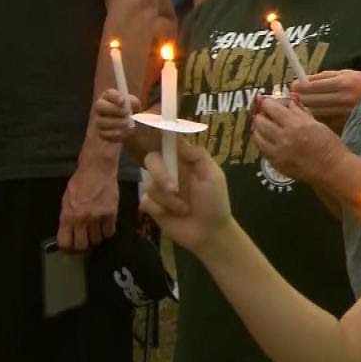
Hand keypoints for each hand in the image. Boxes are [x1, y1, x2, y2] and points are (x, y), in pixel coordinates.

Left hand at [58, 160, 118, 250]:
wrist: (97, 170)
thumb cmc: (79, 183)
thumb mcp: (66, 200)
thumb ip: (67, 218)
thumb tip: (68, 234)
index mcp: (68, 216)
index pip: (65, 243)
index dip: (68, 249)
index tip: (71, 248)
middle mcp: (82, 219)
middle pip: (83, 246)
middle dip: (83, 246)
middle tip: (85, 241)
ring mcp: (97, 217)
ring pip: (97, 240)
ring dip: (95, 238)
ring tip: (95, 231)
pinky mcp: (111, 214)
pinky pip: (109, 232)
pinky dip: (107, 231)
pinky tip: (105, 225)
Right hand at [94, 89, 140, 142]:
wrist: (132, 128)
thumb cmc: (132, 112)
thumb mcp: (135, 105)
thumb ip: (133, 102)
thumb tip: (130, 104)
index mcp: (109, 97)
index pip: (108, 93)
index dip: (114, 96)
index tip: (123, 100)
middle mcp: (100, 107)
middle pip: (99, 105)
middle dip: (113, 109)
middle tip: (126, 113)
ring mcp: (99, 120)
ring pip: (101, 121)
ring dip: (116, 122)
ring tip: (127, 123)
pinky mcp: (101, 132)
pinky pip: (104, 133)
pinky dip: (114, 133)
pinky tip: (122, 132)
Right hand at [139, 140, 232, 255]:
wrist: (209, 234)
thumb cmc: (215, 203)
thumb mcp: (213, 176)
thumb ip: (197, 155)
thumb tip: (178, 137)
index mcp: (184, 161)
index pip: (168, 143)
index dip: (159, 135)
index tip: (151, 127)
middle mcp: (169, 171)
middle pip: (152, 160)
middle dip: (160, 174)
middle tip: (174, 189)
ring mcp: (160, 189)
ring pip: (149, 184)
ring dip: (169, 200)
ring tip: (184, 210)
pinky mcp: (153, 206)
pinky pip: (146, 201)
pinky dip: (159, 209)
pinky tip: (171, 215)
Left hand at [251, 97, 343, 182]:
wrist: (333, 169)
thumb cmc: (329, 144)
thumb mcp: (316, 124)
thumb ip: (300, 112)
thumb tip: (291, 100)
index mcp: (295, 124)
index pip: (272, 109)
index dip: (266, 103)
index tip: (265, 102)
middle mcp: (284, 137)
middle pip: (261, 122)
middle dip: (260, 116)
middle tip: (262, 114)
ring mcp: (278, 152)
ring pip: (258, 136)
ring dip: (257, 129)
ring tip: (261, 126)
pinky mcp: (277, 164)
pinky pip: (262, 150)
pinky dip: (262, 143)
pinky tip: (266, 140)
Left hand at [290, 70, 360, 125]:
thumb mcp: (347, 73)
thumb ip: (325, 77)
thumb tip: (303, 80)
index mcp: (343, 83)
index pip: (313, 86)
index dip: (300, 87)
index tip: (292, 86)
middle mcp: (342, 98)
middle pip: (312, 101)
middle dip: (299, 98)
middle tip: (293, 96)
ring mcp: (344, 113)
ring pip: (316, 113)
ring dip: (305, 109)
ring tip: (300, 105)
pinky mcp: (346, 123)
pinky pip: (325, 121)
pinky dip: (317, 118)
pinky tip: (313, 115)